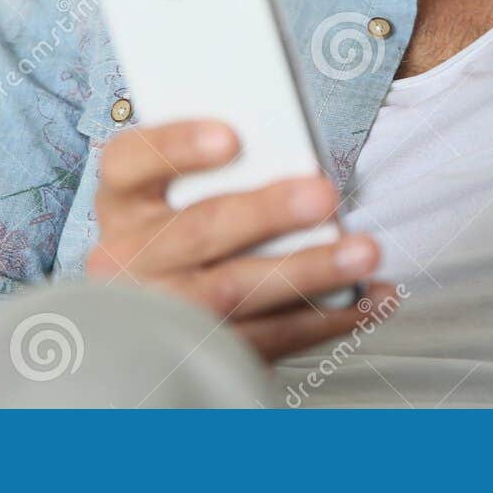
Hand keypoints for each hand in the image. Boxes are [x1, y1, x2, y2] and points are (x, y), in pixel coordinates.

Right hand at [85, 118, 395, 359]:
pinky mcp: (201, 356)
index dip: (177, 147)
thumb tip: (295, 153)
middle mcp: (127, 259)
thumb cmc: (186, 234)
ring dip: (308, 270)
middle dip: (266, 212)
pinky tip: (369, 297)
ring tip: (365, 251)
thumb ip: (224, 174)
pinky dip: (327, 319)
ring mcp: (160, 313)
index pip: (130, 163)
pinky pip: (268, 338)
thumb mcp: (181, 197)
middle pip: (197, 230)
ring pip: (235, 291)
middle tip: (325, 195)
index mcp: (123, 204)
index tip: (232, 136)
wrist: (150, 330)